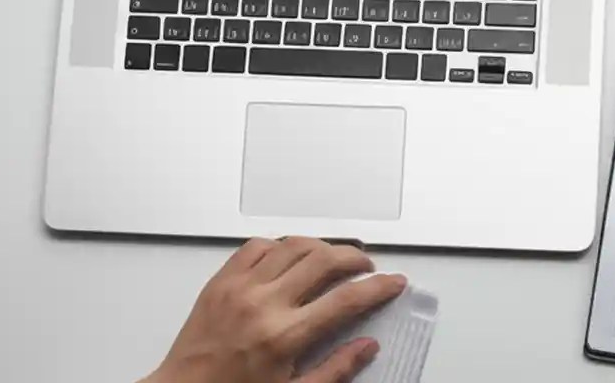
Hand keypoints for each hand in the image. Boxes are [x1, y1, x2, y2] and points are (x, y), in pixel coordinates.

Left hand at [142, 237, 406, 382]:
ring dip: (321, 246)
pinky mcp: (220, 281)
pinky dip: (280, 245)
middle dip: (354, 258)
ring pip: (292, 244)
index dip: (377, 288)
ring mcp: (239, 287)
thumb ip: (334, 370)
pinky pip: (256, 246)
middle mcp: (262, 305)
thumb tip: (366, 348)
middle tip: (366, 266)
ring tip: (333, 257)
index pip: (346, 301)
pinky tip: (290, 256)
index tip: (393, 282)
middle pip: (323, 260)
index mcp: (283, 337)